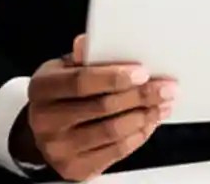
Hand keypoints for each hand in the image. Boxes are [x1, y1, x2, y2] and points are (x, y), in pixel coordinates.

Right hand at [11, 34, 176, 180]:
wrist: (48, 130)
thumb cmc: (64, 92)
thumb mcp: (67, 68)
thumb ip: (84, 57)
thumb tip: (87, 42)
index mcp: (42, 88)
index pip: (80, 81)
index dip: (114, 77)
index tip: (143, 73)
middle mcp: (45, 120)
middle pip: (102, 107)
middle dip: (141, 96)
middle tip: (167, 88)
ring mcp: (58, 148)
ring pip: (112, 131)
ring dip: (145, 116)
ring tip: (164, 104)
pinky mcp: (75, 168)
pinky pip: (116, 151)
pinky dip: (139, 135)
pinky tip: (150, 121)